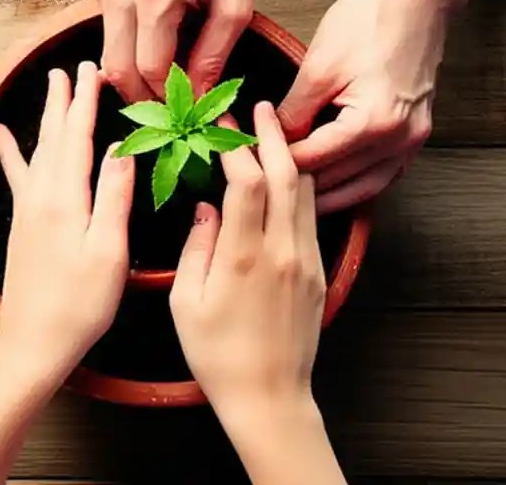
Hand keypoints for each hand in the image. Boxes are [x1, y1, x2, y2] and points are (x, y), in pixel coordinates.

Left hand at [0, 61, 135, 377]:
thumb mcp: (109, 252)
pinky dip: (10, 150)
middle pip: (53, 136)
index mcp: (64, 200)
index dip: (86, 101)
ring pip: (37, 149)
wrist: (33, 344)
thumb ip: (114, 197)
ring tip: (52, 87)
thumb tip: (121, 150)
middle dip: (65, 99)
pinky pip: (16, 173)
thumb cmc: (79, 305)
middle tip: (74, 66)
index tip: (94, 70)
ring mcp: (26, 210)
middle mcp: (39, 197)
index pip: (77, 137)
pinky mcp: (21, 225)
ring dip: (46, 117)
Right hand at [90, 0, 258, 100]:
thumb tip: (199, 96)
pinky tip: (157, 20)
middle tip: (170, 104)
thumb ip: (214, 53)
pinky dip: (130, 33)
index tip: (190, 109)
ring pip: (109, 47)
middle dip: (142, 94)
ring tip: (169, 63)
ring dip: (135, 64)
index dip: (169, 97)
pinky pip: (109, 21)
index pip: (150, 70)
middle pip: (117, 67)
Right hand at [170, 103, 323, 416]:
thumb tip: (206, 207)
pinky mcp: (318, 274)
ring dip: (291, 158)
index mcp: (243, 255)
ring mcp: (306, 261)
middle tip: (261, 108)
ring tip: (275, 135)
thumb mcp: (187, 302)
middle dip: (273, 135)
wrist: (269, 397)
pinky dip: (300, 190)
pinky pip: (311, 218)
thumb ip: (196, 247)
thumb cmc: (217, 355)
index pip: (246, 179)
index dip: (235, 145)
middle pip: (285, 174)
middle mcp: (282, 251)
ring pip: (306, 192)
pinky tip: (287, 182)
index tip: (221, 125)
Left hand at [276, 0, 448, 212]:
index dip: (276, 162)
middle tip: (263, 185)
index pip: (314, 160)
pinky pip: (384, 175)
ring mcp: (413, 141)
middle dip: (299, 184)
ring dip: (329, 195)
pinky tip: (334, 185)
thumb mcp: (319, 65)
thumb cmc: (372, 20)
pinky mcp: (416, 134)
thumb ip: (295, 110)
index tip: (250, 164)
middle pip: (338, 181)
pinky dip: (357, 184)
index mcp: (374, 123)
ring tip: (292, 198)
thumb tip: (272, 138)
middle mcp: (399, 140)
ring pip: (364, 189)